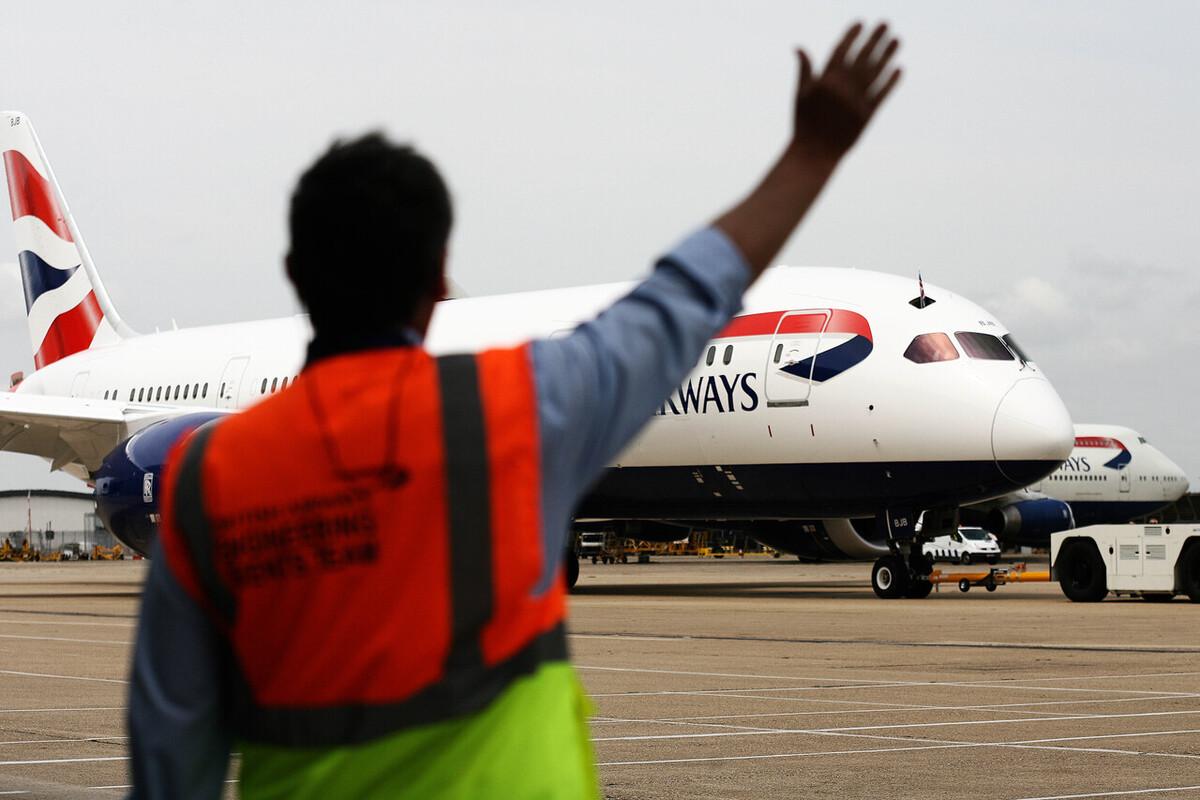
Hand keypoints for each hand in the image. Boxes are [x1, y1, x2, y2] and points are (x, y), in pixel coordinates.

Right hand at [790, 22, 900, 161]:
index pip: (841, 51)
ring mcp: (855, 102)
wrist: (814, 155)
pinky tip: (898, 68)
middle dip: (874, 39)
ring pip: (875, 73)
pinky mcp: (866, 116)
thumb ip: (804, 70)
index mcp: (824, 81)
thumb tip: (799, 47)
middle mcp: (842, 89)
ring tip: (897, 40)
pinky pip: (882, 94)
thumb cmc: (804, 124)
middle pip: (862, 58)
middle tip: (886, 23)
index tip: (861, 23)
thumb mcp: (800, 95)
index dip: (852, 36)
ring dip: (887, 55)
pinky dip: (891, 81)